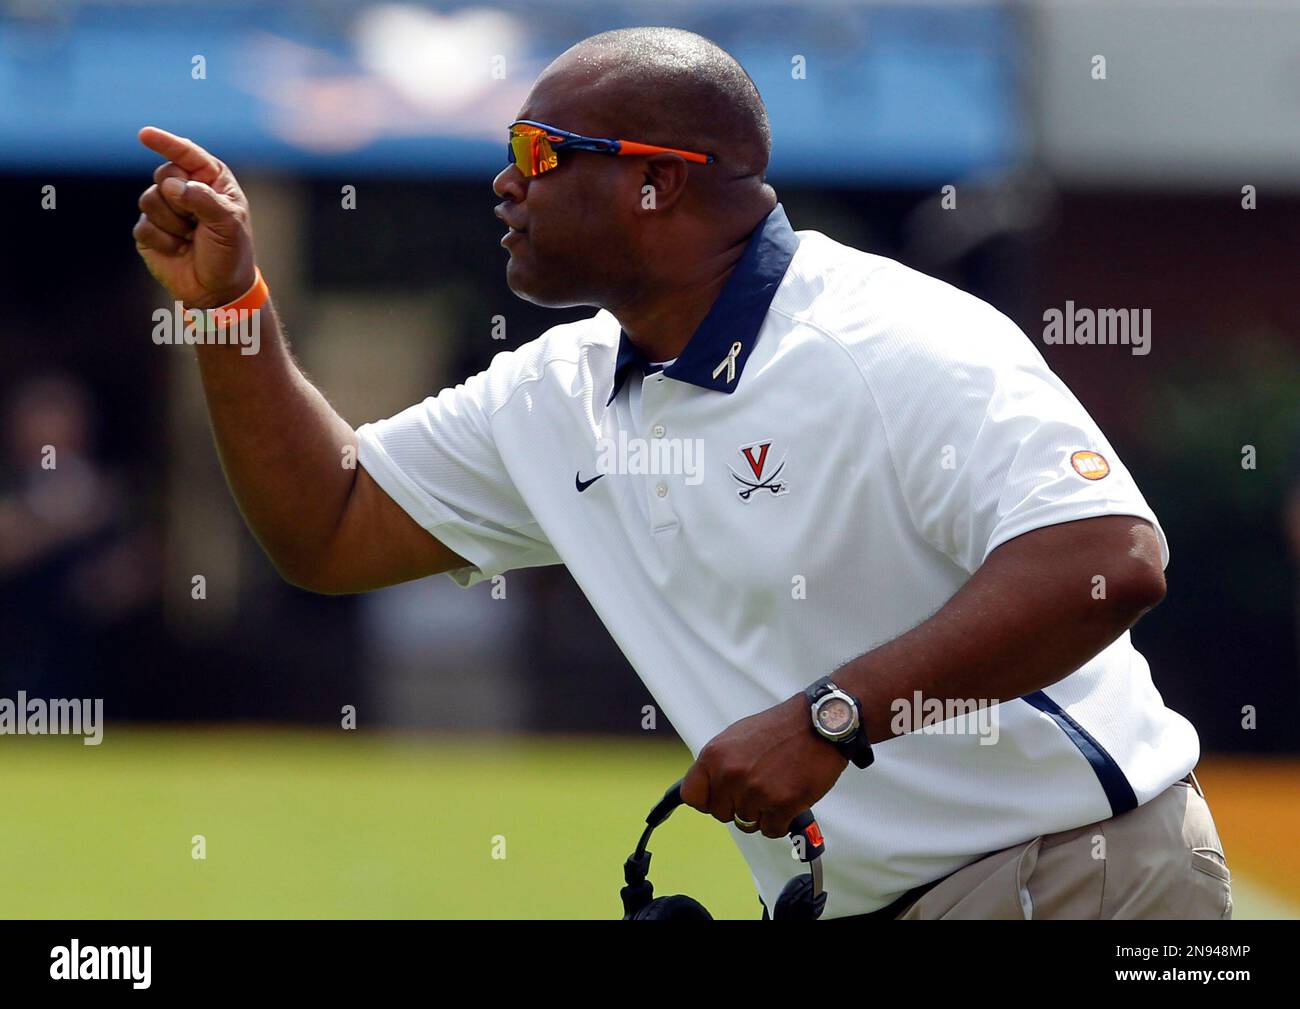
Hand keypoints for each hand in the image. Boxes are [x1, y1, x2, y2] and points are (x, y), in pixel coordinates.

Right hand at [133, 127, 255, 309]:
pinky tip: (178, 250)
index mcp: (211, 180)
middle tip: (198, 223)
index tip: (145, 135)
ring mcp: (164, 208)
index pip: (187, 154)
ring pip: (149, 199)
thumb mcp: (228, 225)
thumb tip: (171, 186)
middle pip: (163, 175)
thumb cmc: (230, 253)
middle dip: (180, 201)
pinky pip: (143, 226)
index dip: (166, 143)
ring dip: (173, 224)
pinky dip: (163, 241)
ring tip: (190, 238)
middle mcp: (186, 189)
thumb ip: (203, 200)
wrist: (218, 289)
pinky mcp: (148, 229)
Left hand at [681, 693, 847, 838]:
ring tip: (775, 788)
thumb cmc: (781, 729)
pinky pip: (771, 830)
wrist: (819, 724)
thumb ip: (718, 763)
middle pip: (721, 814)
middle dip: (738, 807)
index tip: (719, 799)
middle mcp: (730, 774)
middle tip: (758, 788)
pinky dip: (781, 821)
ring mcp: (755, 791)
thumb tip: (708, 787)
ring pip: (747, 823)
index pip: (691, 795)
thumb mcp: (737, 736)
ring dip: (761, 813)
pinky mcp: (781, 804)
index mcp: (715, 755)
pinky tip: (788, 799)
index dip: (707, 800)